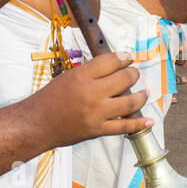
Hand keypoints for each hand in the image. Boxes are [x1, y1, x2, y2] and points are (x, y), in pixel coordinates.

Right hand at [32, 52, 150, 145]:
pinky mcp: (98, 130)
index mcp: (82, 76)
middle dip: (133, 74)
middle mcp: (91, 93)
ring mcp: (97, 113)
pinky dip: (139, 123)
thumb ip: (90, 73)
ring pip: (130, 102)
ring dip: (141, 95)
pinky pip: (124, 127)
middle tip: (134, 73)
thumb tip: (113, 67)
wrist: (37, 124)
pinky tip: (148, 119)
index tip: (128, 58)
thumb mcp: (68, 77)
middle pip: (124, 79)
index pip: (110, 61)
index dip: (123, 57)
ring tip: (144, 92)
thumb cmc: (50, 99)